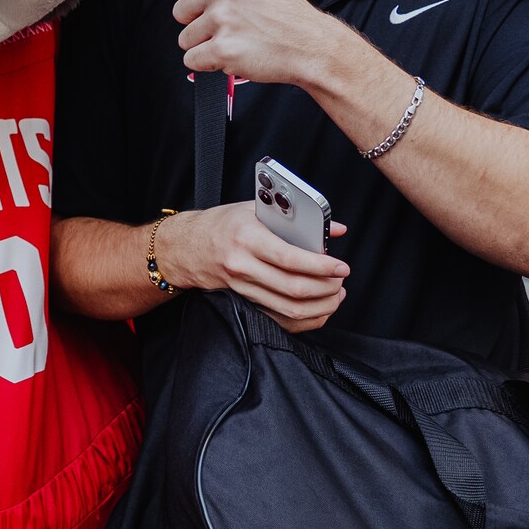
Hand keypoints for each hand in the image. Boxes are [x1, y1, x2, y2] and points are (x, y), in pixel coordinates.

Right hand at [158, 203, 348, 332]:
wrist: (188, 247)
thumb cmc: (224, 224)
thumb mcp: (256, 209)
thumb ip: (297, 218)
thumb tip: (336, 229)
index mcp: (247, 237)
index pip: (289, 258)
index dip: (320, 265)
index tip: (341, 266)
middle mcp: (243, 265)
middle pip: (293, 288)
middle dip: (326, 287)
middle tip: (341, 280)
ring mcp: (242, 287)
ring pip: (289, 308)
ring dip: (320, 305)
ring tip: (335, 294)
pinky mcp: (244, 301)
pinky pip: (280, 318)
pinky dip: (305, 319)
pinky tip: (318, 308)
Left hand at [173, 0, 326, 85]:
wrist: (310, 43)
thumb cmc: (282, 3)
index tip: (233, 2)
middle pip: (180, 13)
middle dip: (203, 23)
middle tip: (237, 23)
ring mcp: (222, 20)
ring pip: (185, 39)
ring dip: (207, 44)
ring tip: (238, 38)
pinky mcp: (223, 50)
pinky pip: (192, 60)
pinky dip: (210, 64)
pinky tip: (236, 54)